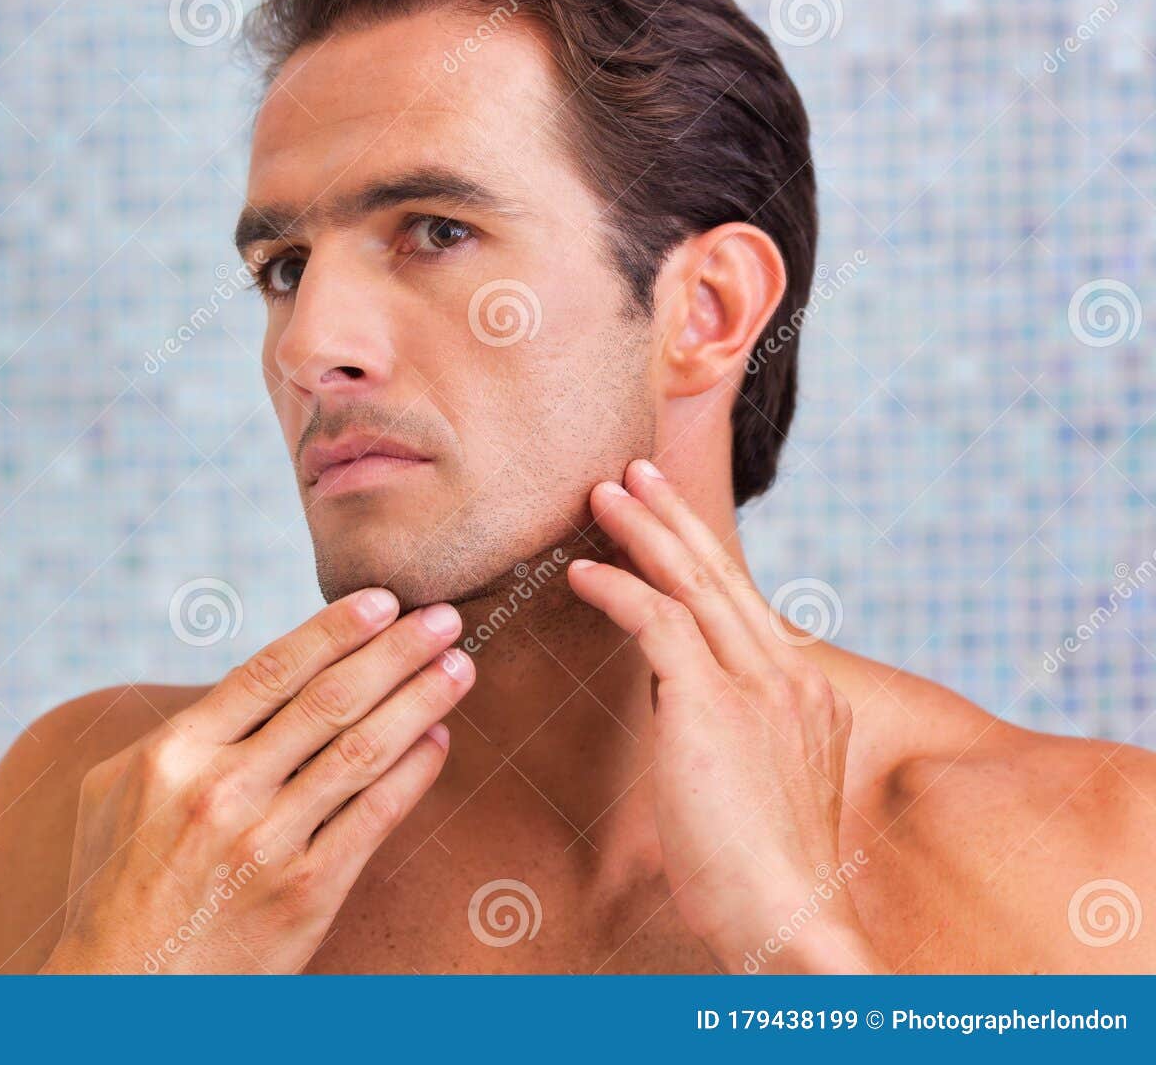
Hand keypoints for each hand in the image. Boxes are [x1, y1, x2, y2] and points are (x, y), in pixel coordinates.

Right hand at [40, 589, 470, 973]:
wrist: (125, 992)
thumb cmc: (117, 884)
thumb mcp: (116, 791)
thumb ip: (180, 732)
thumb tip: (249, 687)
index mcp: (175, 754)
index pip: (272, 670)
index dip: (336, 629)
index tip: (382, 599)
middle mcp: (222, 790)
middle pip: (329, 699)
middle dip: (396, 650)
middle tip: (444, 616)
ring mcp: (267, 843)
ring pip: (362, 750)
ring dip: (419, 700)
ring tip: (458, 667)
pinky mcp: (306, 893)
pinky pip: (374, 817)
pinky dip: (414, 772)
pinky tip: (439, 739)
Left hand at [567, 459, 884, 973]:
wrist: (789, 921)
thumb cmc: (758, 874)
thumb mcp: (754, 784)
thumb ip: (726, 726)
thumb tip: (676, 691)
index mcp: (809, 695)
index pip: (746, 602)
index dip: (701, 553)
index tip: (668, 516)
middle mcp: (792, 678)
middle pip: (724, 575)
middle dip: (674, 516)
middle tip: (634, 472)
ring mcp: (761, 687)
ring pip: (694, 583)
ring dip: (643, 532)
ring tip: (602, 495)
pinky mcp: (717, 705)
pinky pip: (659, 623)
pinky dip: (618, 589)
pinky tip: (583, 573)